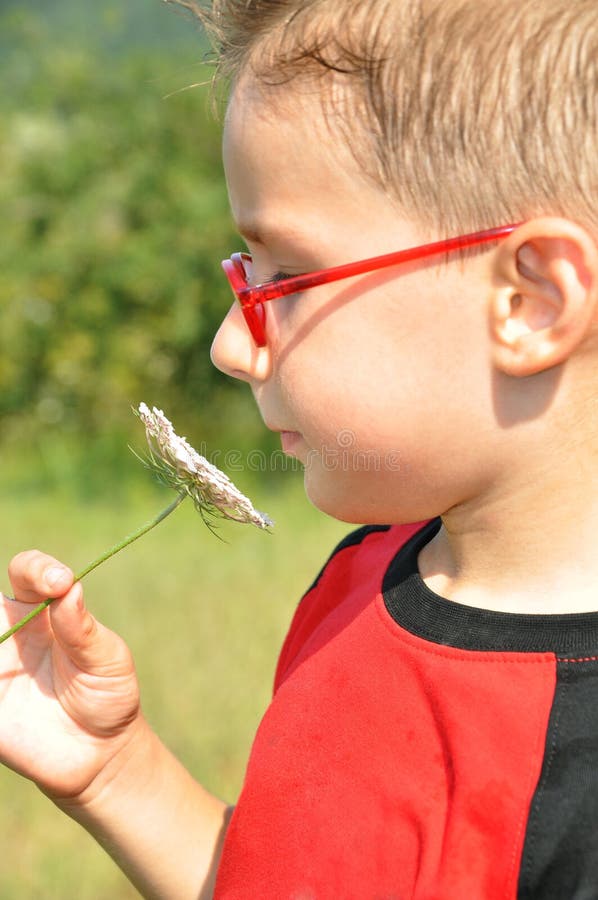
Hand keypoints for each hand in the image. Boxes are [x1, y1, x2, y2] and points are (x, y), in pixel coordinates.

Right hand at [0, 551, 141, 801]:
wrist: (98, 752)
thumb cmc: (107, 694)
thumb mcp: (106, 659)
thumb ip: (83, 628)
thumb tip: (69, 587)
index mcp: (41, 610)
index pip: (26, 572)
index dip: (38, 569)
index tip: (59, 583)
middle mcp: (7, 631)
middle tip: (3, 615)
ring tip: (2, 651)